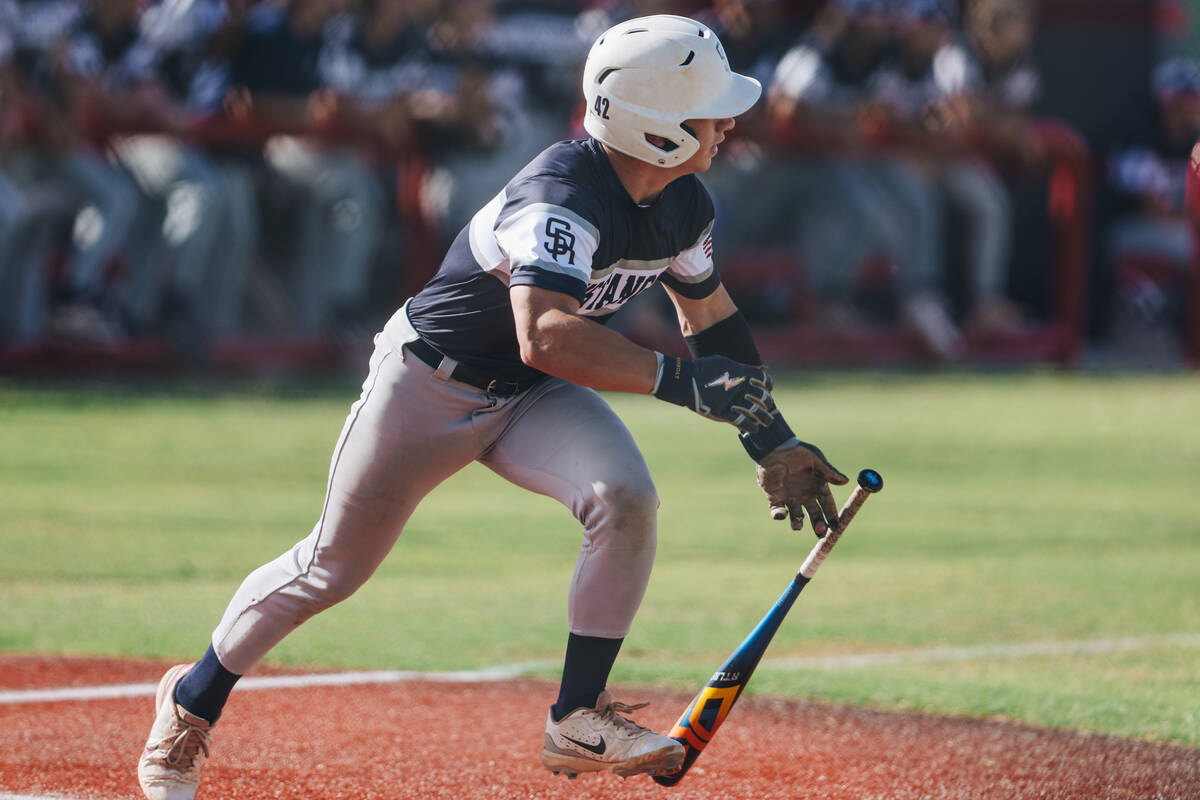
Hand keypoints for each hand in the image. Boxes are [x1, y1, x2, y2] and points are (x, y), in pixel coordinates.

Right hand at [653, 354, 775, 433]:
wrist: (685, 379)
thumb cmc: (702, 369)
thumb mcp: (723, 362)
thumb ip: (738, 368)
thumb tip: (748, 369)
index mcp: (742, 373)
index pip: (763, 379)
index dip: (767, 385)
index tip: (767, 389)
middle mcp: (741, 387)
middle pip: (762, 397)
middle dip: (767, 403)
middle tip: (768, 408)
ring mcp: (733, 401)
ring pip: (756, 412)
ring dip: (764, 418)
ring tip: (767, 422)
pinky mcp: (724, 413)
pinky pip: (742, 422)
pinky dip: (750, 427)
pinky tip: (754, 429)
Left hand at [755, 440, 848, 535]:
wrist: (775, 447)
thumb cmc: (798, 451)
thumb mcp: (816, 460)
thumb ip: (829, 472)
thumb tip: (845, 481)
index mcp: (818, 487)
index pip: (828, 505)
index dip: (832, 516)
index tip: (836, 526)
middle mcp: (805, 495)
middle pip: (815, 516)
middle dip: (818, 525)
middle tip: (820, 532)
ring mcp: (790, 498)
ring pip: (796, 517)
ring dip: (797, 523)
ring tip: (798, 525)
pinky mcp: (774, 498)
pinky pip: (777, 512)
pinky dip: (779, 515)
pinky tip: (783, 514)